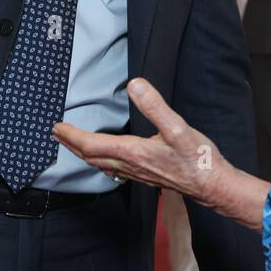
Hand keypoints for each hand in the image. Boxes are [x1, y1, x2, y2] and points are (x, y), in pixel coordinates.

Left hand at [55, 78, 233, 208]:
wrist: (213, 186)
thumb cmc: (198, 159)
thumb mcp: (178, 128)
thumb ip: (155, 106)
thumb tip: (135, 85)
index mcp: (133, 152)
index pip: (92, 145)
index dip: (72, 136)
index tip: (57, 126)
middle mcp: (131, 166)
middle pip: (91, 157)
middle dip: (71, 145)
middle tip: (57, 134)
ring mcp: (138, 174)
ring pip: (102, 165)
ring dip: (84, 154)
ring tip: (74, 144)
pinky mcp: (146, 176)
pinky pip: (114, 170)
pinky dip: (101, 162)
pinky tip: (106, 160)